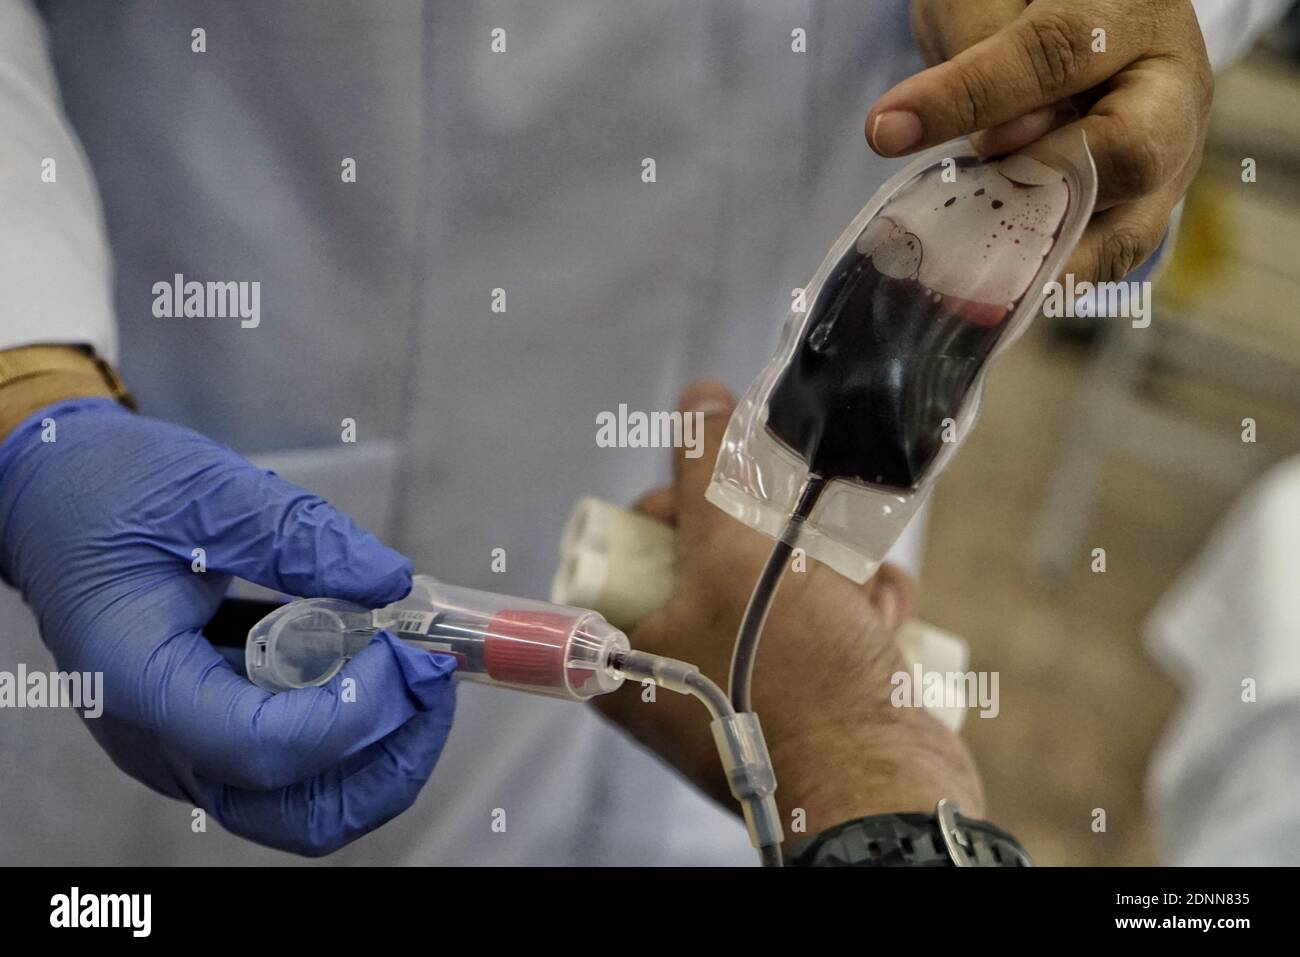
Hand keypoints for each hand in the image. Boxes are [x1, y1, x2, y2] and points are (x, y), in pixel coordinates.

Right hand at [0, 397, 456, 856]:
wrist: (53, 501)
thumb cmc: (109, 491)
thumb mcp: (207, 490)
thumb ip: (300, 537)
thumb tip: (391, 581)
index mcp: (142, 682)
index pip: (266, 747)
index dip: (355, 709)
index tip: (403, 647)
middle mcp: (163, 742)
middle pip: (301, 813)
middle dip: (390, 754)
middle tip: (431, 674)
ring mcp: (189, 747)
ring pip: (307, 806)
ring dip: (382, 751)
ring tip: (415, 671)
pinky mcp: (213, 732)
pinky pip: (298, 767)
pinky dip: (354, 731)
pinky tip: (377, 665)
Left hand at [595, 381, 982, 836]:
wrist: (886, 783)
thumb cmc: (792, 676)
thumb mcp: (731, 559)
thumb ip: (706, 473)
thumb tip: (697, 396)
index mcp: (631, 651)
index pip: (636, 546)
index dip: (680, 506)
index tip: (726, 489)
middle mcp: (681, 672)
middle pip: (719, 558)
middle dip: (776, 536)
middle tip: (800, 534)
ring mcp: (749, 686)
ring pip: (783, 585)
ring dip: (831, 568)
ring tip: (858, 589)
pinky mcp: (814, 694)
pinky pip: (828, 624)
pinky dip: (859, 609)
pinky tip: (887, 615)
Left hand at [869, 0, 1213, 282]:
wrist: (1074, 21)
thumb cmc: (1020, 5)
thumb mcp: (986, 1)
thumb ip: (986, 61)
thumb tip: (999, 146)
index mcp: (1131, 11)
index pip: (1053, 54)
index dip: (971, 97)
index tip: (889, 131)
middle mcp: (1172, 87)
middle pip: (1130, 156)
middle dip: (1040, 195)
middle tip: (963, 217)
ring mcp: (1171, 153)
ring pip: (1128, 229)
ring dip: (1046, 262)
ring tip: (969, 285)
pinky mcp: (1145, 204)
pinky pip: (1107, 255)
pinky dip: (1050, 280)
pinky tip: (990, 294)